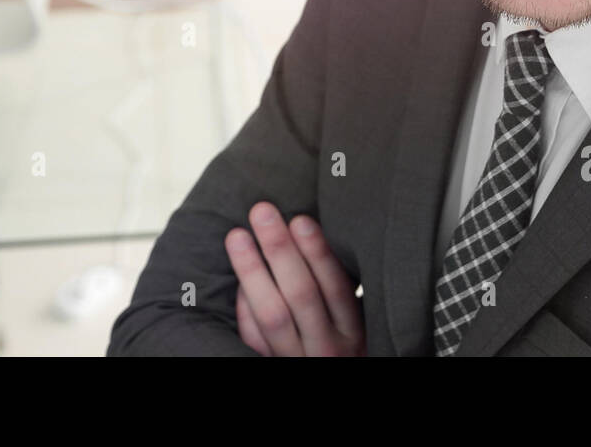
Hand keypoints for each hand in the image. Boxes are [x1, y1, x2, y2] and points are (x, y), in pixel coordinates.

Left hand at [224, 201, 364, 355]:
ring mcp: (297, 358)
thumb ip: (335, 287)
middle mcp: (328, 346)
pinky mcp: (271, 365)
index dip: (318, 252)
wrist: (325, 378)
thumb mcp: (350, 320)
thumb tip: (304, 229)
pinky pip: (254, 337)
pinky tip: (238, 279)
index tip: (300, 219)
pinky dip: (245, 307)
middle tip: (262, 211)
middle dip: (280, 249)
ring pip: (272, 315)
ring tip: (237, 236)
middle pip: (302, 295)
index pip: (336, 287)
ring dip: (252, 271)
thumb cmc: (338, 344)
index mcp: (353, 329)